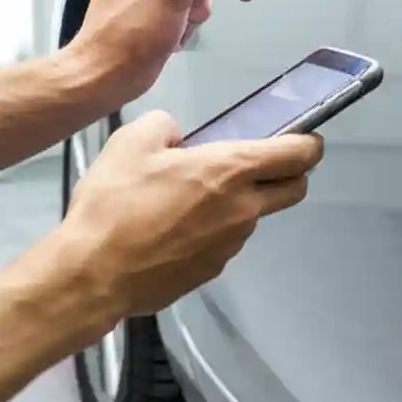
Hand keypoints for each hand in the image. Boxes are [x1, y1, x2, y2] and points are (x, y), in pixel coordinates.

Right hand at [61, 111, 322, 317]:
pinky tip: (174, 229)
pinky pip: (226, 241)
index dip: (309, 144)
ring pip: (255, 216)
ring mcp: (231, 245)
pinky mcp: (213, 270)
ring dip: (241, 203)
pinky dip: (214, 230)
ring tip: (190, 198)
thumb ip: (163, 126)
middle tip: (259, 163)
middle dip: (290, 174)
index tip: (303, 139)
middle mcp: (243, 209)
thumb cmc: (114, 204)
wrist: (93, 275)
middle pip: (295, 189)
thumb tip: (177, 138)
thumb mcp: (131, 143)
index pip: (299, 155)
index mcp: (231, 171)